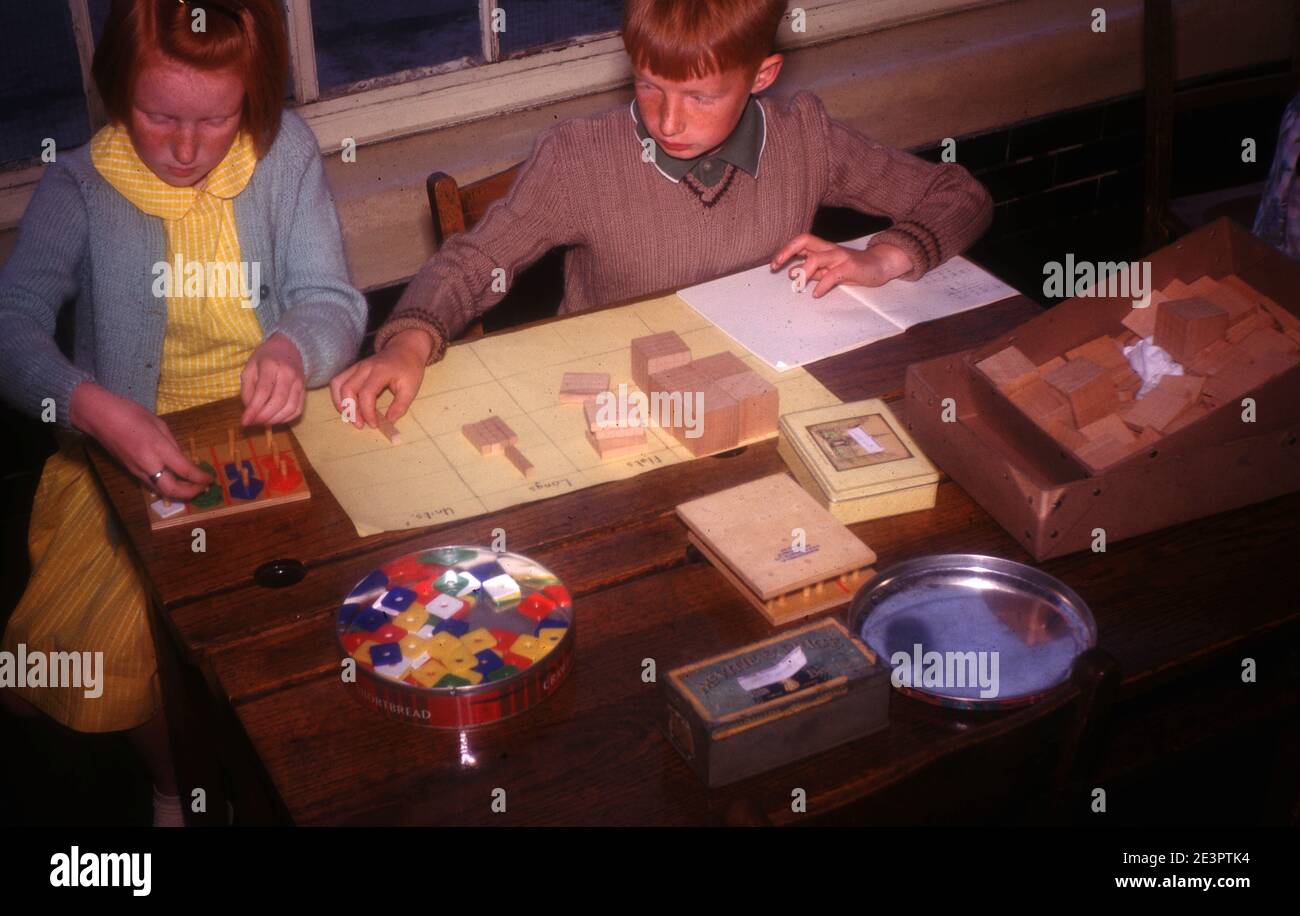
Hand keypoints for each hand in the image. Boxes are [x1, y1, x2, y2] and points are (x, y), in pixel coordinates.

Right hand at [70, 382, 212, 500]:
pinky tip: (174, 482)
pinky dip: (165, 487)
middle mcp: (148, 463)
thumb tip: (181, 458)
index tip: (210, 478)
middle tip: (203, 489)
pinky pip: (151, 484)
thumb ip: (172, 442)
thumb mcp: (158, 423)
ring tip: (192, 488)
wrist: (97, 416)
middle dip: (191, 493)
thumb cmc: (129, 412)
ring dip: (179, 493)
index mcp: (158, 447)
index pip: (185, 470)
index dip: (200, 478)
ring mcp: (137, 470)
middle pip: (172, 489)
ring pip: (161, 490)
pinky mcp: (130, 471)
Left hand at [240, 333, 304, 426]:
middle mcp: (288, 374)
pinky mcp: (304, 391)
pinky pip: (298, 410)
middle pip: (278, 402)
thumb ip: (247, 389)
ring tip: (262, 422)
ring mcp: (299, 383)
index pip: (263, 391)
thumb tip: (250, 411)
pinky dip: (286, 419)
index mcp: (271, 365)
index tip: (245, 422)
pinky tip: (275, 419)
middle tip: (253, 422)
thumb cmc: (265, 358)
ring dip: (275, 420)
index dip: (254, 409)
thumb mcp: (250, 368)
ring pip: (290, 408)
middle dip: (264, 417)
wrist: (289, 349)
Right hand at [329, 329, 431, 429]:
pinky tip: (347, 407)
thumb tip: (389, 421)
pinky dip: (338, 396)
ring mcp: (356, 366)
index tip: (374, 424)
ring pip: (337, 384)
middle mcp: (364, 367)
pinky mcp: (353, 369)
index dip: (367, 412)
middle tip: (360, 424)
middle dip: (351, 410)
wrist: (405, 349)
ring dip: (340, 403)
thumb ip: (400, 406)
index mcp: (381, 371)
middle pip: (347, 389)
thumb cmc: (409, 369)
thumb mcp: (411, 388)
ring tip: (350, 417)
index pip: (366, 393)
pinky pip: (338, 382)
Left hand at [770, 234, 912, 297]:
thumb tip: (792, 272)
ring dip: (803, 271)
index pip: (800, 241)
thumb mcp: (828, 270)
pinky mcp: (850, 267)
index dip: (785, 250)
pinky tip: (816, 294)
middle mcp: (829, 249)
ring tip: (797, 285)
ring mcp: (840, 256)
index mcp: (822, 248)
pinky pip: (833, 274)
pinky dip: (822, 285)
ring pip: (817, 257)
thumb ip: (812, 271)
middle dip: (787, 252)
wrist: (879, 265)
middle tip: (775, 266)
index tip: (774, 264)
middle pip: (805, 241)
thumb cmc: (851, 268)